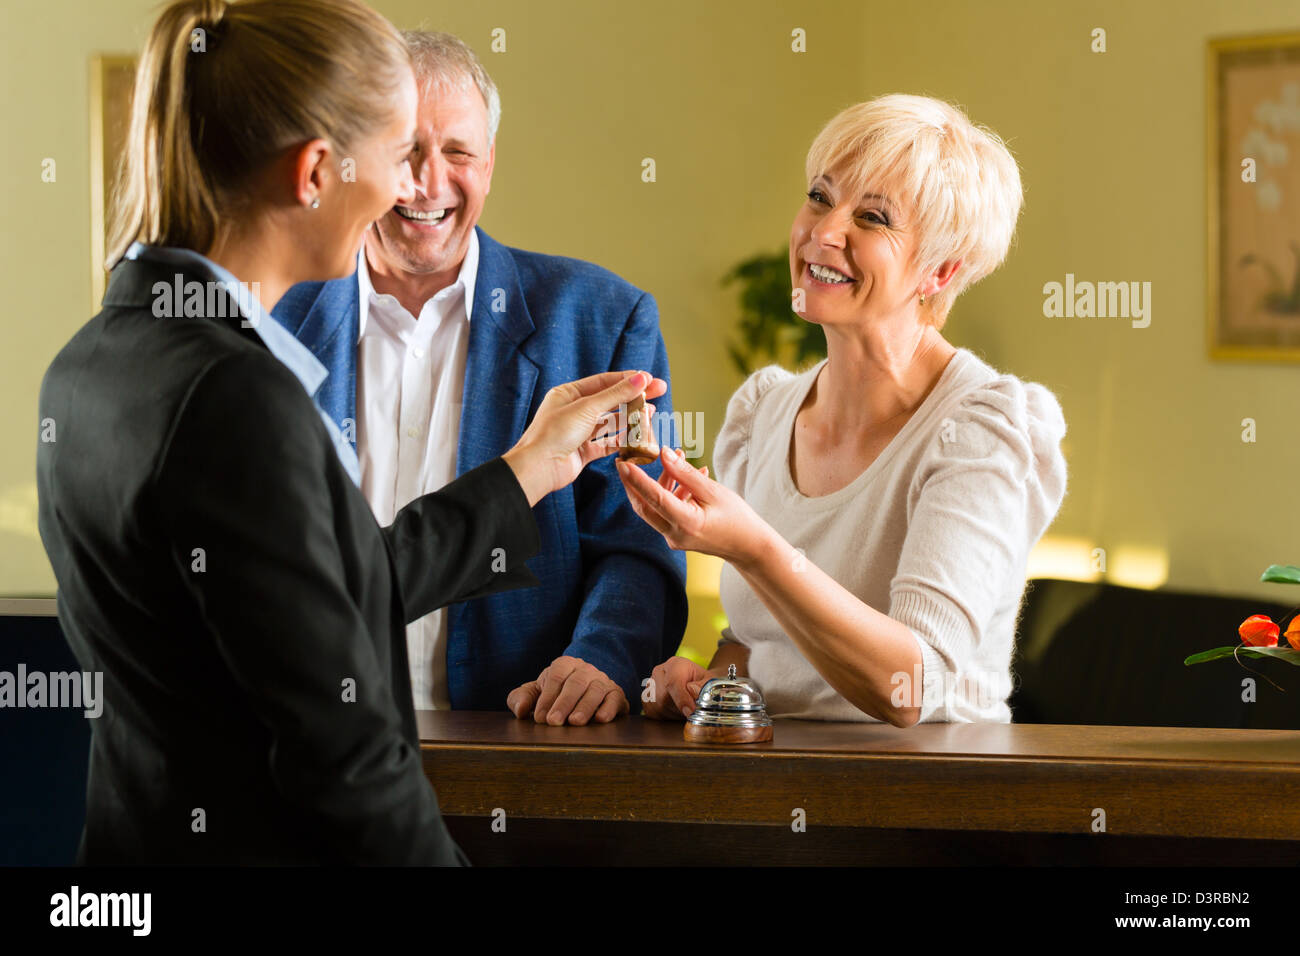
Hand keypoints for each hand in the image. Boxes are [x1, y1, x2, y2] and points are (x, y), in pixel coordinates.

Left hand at [502, 370, 666, 507]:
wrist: (539, 468)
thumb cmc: (554, 433)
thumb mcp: (587, 408)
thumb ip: (616, 394)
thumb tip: (641, 379)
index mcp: (569, 394)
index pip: (604, 381)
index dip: (628, 379)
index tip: (650, 379)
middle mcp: (574, 411)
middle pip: (610, 400)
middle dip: (634, 396)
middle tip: (659, 391)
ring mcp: (579, 431)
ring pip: (611, 422)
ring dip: (631, 417)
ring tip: (651, 412)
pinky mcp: (584, 451)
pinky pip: (608, 442)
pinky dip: (623, 439)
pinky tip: (638, 434)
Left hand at [506, 655, 629, 725]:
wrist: (584, 692)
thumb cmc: (554, 694)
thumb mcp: (534, 693)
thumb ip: (520, 698)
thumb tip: (520, 710)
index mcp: (565, 665)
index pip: (556, 676)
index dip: (547, 697)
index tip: (539, 717)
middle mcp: (586, 670)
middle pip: (576, 683)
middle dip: (564, 703)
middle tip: (554, 722)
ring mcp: (603, 681)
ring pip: (596, 690)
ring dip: (585, 707)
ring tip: (575, 722)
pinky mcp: (617, 695)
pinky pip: (615, 699)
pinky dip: (609, 708)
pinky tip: (600, 720)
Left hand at [616, 446, 770, 566]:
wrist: (748, 547)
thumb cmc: (737, 518)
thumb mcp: (713, 491)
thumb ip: (686, 473)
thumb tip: (665, 454)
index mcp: (686, 523)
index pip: (655, 498)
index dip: (637, 480)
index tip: (622, 464)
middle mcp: (675, 534)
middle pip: (644, 506)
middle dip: (633, 483)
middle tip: (625, 461)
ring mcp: (674, 538)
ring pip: (655, 508)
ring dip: (661, 484)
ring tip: (677, 459)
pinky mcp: (677, 536)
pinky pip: (666, 512)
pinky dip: (672, 494)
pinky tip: (689, 479)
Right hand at [642, 655, 716, 719]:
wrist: (695, 683)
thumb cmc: (703, 683)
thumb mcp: (710, 682)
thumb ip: (704, 686)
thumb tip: (694, 691)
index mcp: (675, 664)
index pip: (673, 681)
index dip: (681, 698)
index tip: (690, 711)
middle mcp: (659, 672)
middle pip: (663, 697)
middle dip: (679, 708)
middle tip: (691, 710)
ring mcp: (650, 684)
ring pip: (657, 707)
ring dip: (673, 714)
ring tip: (684, 709)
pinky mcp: (646, 698)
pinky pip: (653, 712)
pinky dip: (665, 716)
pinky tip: (675, 711)